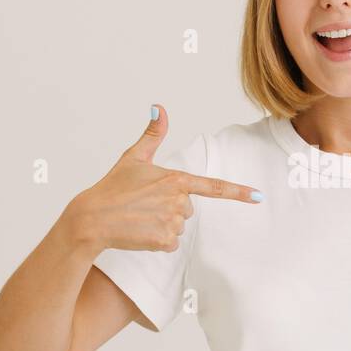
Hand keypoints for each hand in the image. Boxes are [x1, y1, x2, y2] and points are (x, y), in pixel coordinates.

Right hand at [72, 104, 262, 254]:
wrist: (91, 218)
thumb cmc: (112, 187)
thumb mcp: (133, 157)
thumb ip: (153, 134)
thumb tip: (159, 107)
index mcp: (175, 179)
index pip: (214, 187)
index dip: (239, 192)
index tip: (259, 197)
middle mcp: (178, 201)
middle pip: (187, 208)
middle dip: (169, 207)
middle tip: (144, 204)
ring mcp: (172, 222)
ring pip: (178, 226)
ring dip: (162, 224)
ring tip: (139, 217)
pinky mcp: (164, 241)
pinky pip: (170, 242)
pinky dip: (157, 240)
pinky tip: (140, 232)